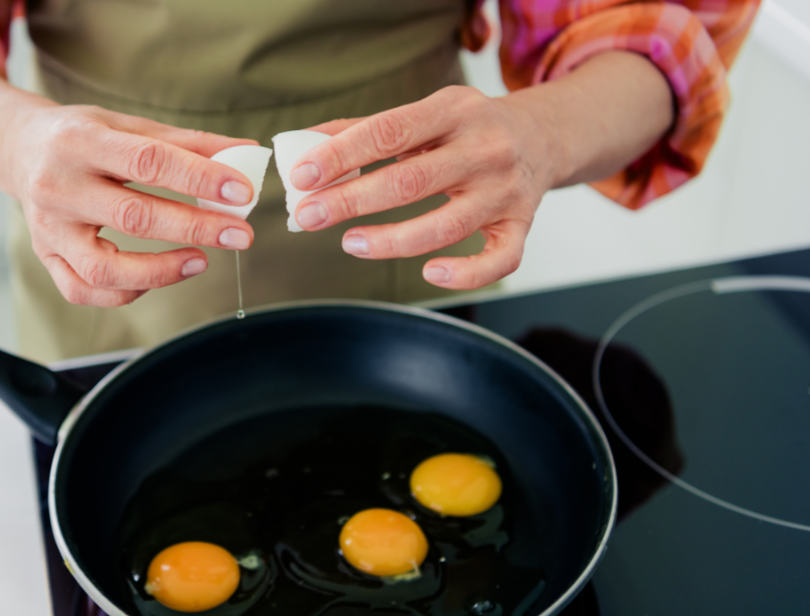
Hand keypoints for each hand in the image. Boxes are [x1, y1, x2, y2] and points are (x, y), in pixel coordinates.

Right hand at [0, 104, 258, 305]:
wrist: (20, 149)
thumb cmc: (83, 136)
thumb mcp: (128, 124)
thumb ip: (186, 143)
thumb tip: (246, 155)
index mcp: (79, 141)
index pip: (148, 162)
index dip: (199, 179)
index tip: (241, 192)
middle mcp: (57, 187)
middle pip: (133, 217)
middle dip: (195, 228)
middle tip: (240, 234)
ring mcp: (49, 228)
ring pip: (104, 269)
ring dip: (161, 271)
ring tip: (201, 260)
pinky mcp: (46, 257)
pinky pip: (85, 290)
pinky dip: (126, 292)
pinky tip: (156, 277)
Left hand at [289, 86, 561, 289]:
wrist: (544, 135)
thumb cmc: (469, 128)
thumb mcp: (425, 113)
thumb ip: (366, 130)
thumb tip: (304, 147)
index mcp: (455, 110)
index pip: (390, 132)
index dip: (342, 155)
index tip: (303, 175)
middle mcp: (486, 148)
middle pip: (411, 182)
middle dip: (351, 201)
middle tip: (310, 216)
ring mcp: (506, 190)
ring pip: (446, 227)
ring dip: (391, 240)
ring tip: (350, 243)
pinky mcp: (521, 226)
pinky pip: (498, 261)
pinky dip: (465, 274)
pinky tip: (429, 272)